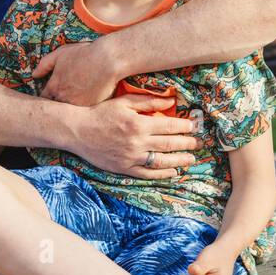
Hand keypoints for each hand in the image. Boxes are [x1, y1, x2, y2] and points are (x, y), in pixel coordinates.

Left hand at [33, 38, 119, 105]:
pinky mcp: (91, 108)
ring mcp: (77, 105)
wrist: (108, 60)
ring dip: (69, 109)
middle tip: (61, 102)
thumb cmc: (84, 54)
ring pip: (68, 112)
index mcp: (54, 86)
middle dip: (57, 105)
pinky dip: (83, 109)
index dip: (46, 98)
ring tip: (74, 105)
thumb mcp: (60, 54)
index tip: (50, 96)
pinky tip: (86, 103)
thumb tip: (34, 75)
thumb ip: (44, 65)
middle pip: (55, 108)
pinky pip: (84, 113)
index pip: (44, 99)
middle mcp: (64, 98)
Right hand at [72, 95, 201, 178]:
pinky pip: (147, 174)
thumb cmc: (101, 113)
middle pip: (169, 144)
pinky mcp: (124, 168)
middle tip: (198, 143)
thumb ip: (148, 101)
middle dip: (186, 143)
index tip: (193, 126)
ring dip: (179, 160)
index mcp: (138, 124)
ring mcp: (131, 157)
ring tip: (191, 159)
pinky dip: (162, 174)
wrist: (77, 131)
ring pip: (161, 161)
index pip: (168, 126)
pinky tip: (173, 172)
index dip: (183, 126)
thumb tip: (170, 99)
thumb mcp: (124, 102)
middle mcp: (137, 142)